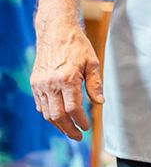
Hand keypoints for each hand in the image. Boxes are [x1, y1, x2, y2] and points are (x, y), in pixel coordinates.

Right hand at [29, 18, 102, 141]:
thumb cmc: (77, 45)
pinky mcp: (34, 83)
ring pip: (47, 113)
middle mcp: (51, 83)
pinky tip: (58, 118)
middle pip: (58, 116)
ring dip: (58, 125)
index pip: (73, 109)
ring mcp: (40, 84)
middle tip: (78, 136)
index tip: (87, 127)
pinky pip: (40, 105)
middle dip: (69, 129)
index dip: (81, 121)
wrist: (55, 31)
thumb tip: (99, 103)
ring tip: (69, 130)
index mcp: (67, 78)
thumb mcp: (92, 62)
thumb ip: (95, 84)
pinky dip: (49, 114)